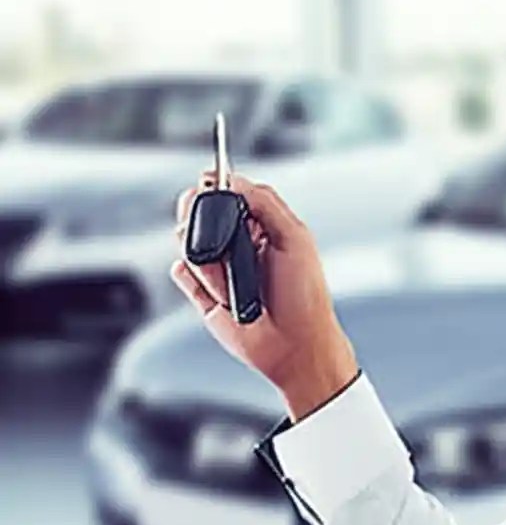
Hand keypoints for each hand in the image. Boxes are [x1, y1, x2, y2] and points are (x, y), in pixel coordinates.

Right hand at [170, 171, 356, 421]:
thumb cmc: (304, 295)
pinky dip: (192, 278)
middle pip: (201, 216)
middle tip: (206, 227)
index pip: (229, 196)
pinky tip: (217, 291)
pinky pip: (182, 275)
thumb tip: (234, 179)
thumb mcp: (295, 239)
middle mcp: (239, 246)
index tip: (206, 183)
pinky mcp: (205, 295)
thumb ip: (266, 204)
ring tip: (232, 281)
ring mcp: (221, 270)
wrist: (294, 345)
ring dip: (206, 259)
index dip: (215, 188)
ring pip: (189, 245)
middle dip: (198, 218)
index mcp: (263, 228)